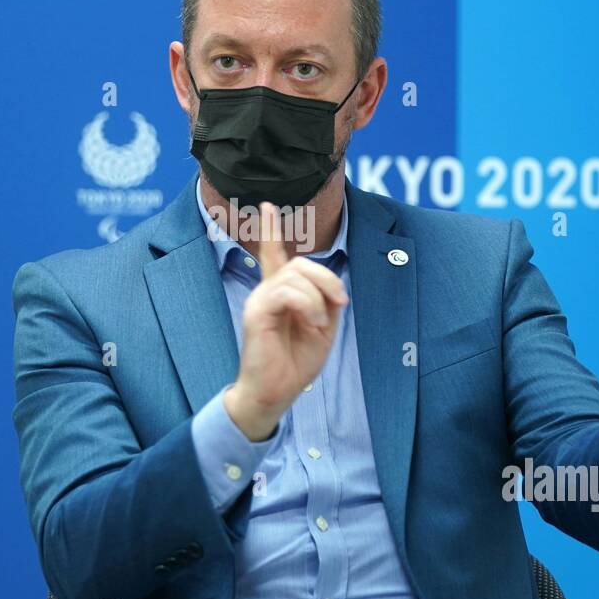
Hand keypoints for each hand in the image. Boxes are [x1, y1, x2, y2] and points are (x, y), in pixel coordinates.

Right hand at [224, 201, 347, 440]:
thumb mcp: (323, 329)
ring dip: (319, 297)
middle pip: (300, 263)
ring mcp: (260, 300)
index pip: (273, 255)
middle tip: (340, 302)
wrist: (275, 392)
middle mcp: (266, 291)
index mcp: (280, 294)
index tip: (266, 206)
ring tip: (320, 323)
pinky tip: (313, 323)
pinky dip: (308, 305)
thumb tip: (334, 287)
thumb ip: (328, 303)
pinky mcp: (258, 312)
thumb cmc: (295, 363)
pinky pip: (287, 292)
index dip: (271, 230)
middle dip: (327, 279)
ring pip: (296, 275)